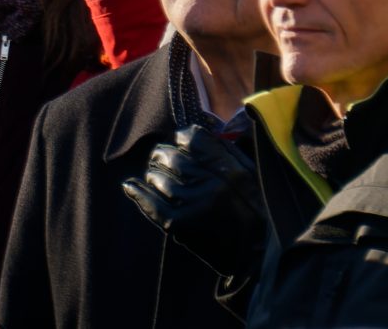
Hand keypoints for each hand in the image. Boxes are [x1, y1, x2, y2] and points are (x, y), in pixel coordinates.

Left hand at [123, 124, 264, 267]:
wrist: (257, 252)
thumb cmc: (257, 209)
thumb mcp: (252, 174)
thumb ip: (229, 153)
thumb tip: (201, 136)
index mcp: (231, 169)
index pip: (195, 140)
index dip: (183, 136)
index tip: (180, 139)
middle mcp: (211, 185)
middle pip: (174, 158)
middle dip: (162, 153)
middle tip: (159, 155)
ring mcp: (193, 205)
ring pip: (161, 179)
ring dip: (153, 173)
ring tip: (153, 173)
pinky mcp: (180, 226)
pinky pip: (153, 205)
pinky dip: (139, 194)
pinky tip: (130, 186)